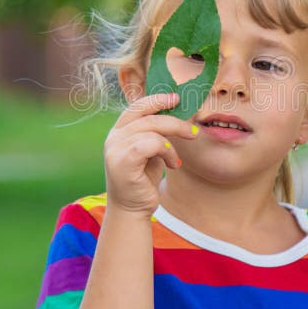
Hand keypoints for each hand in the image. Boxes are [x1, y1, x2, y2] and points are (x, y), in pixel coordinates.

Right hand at [102, 92, 197, 216]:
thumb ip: (156, 132)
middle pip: (148, 115)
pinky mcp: (122, 161)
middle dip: (174, 121)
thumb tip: (176, 110)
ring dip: (171, 143)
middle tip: (193, 131)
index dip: (157, 99)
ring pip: (151, 129)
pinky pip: (151, 143)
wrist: (132, 209)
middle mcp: (114, 137)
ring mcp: (115, 148)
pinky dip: (166, 151)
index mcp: (119, 131)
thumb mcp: (151, 150)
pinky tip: (171, 164)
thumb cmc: (143, 179)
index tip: (177, 98)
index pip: (137, 106)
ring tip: (174, 160)